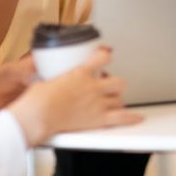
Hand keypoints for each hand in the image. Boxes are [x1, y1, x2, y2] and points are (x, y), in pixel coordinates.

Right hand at [6, 47, 141, 145]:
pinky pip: (121, 117)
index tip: (107, 57)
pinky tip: (136, 118)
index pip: (102, 58)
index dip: (106, 56)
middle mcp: (93, 86)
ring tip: (112, 103)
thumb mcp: (45, 80)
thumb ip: (55, 80)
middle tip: (108, 87)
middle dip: (115, 85)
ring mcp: (97, 103)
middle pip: (118, 82)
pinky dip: (131, 117)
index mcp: (80, 73)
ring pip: (119, 100)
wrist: (40, 114)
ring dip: (116, 101)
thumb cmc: (38, 99)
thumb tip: (48, 83)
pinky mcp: (98, 118)